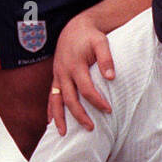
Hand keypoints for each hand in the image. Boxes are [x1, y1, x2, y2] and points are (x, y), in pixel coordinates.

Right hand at [48, 13, 112, 135]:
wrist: (74, 28)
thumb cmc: (89, 36)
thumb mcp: (101, 42)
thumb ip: (106, 59)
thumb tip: (110, 77)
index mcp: (75, 65)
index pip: (86, 89)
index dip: (97, 101)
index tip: (108, 110)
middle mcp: (63, 72)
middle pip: (69, 99)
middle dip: (79, 115)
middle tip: (90, 128)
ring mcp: (57, 75)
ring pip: (55, 100)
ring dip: (58, 117)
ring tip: (63, 133)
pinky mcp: (55, 76)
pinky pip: (50, 96)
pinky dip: (50, 109)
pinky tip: (51, 121)